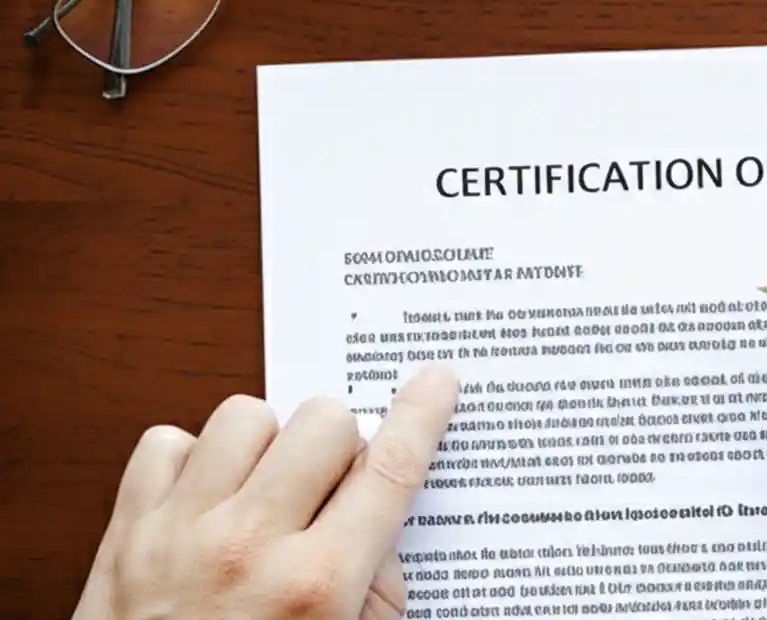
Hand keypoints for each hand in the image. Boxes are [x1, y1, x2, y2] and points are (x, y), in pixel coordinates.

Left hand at [71, 366, 458, 619]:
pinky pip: (165, 443)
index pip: (390, 469)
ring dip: (265, 444)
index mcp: (319, 585)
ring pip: (245, 416)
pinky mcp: (126, 532)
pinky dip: (189, 460)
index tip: (436, 381)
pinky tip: (206, 497)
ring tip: (263, 489)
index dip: (422, 415)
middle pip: (323, 421)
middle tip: (329, 485)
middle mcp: (252, 546)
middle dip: (338, 443)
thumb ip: (379, 589)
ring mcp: (182, 532)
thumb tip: (376, 515)